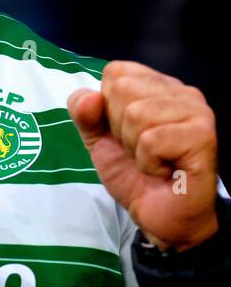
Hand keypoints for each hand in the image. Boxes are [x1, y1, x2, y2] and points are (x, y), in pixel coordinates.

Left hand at [68, 60, 218, 251]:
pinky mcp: (203, 137)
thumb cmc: (133, 172)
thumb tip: (90, 97)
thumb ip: (83, 111)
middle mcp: (182, 92)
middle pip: (123, 89)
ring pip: (136, 114)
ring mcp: (197, 113)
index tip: (124, 131)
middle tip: (140, 149)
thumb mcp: (96, 136)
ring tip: (152, 160)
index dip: (108, 107)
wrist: (157, 215)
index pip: (116, 72)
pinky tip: (163, 171)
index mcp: (158, 85)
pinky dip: (148, 162)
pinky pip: (151, 140)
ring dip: (134, 147)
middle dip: (119, 128)